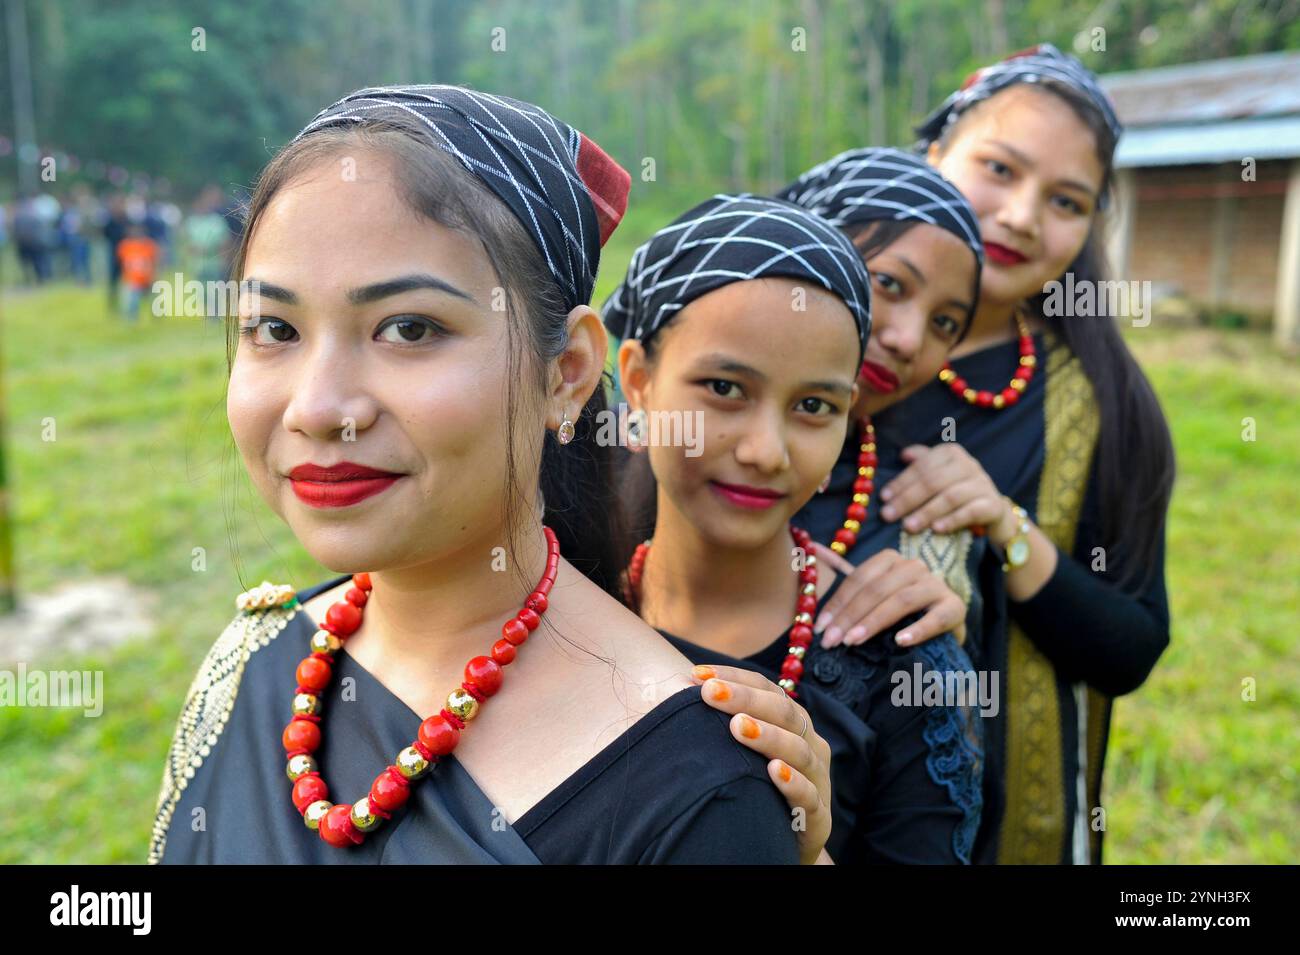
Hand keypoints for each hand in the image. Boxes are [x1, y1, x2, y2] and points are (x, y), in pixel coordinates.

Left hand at [690, 664, 832, 864]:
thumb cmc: (760, 786)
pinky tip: (773, 771)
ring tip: (739, 727)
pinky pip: (808, 796)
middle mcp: (809, 744)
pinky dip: (792, 782)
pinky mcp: (818, 816)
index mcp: (791, 723)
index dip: (735, 677)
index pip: (766, 689)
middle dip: (746, 699)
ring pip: (798, 750)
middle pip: (783, 712)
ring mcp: (817, 779)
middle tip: (712, 693)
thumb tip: (684, 687)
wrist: (785, 839)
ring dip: (768, 736)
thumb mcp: (746, 752)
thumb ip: (725, 723)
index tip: (698, 675)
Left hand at [810, 543, 965, 647]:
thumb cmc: (901, 611)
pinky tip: (901, 642)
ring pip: (900, 600)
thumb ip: (846, 574)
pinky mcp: (955, 607)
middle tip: (833, 641)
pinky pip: (936, 618)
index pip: (858, 579)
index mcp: (890, 560)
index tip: (820, 628)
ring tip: (854, 641)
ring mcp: (936, 585)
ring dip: (874, 622)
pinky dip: (917, 629)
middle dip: (850, 616)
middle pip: (876, 589)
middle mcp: (914, 567)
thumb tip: (812, 549)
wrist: (943, 627)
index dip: (837, 603)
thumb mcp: (874, 593)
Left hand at [878, 444, 1011, 538]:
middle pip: (933, 481)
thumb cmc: (958, 490)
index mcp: (951, 453)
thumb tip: (903, 455)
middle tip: (888, 515)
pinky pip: (971, 512)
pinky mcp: (993, 505)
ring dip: (926, 512)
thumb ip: (922, 463)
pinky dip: (952, 520)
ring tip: (908, 526)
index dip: (901, 482)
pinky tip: (935, 530)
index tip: (884, 498)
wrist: (993, 510)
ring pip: (950, 497)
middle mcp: (969, 464)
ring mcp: (983, 484)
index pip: (922, 466)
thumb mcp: (940, 474)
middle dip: (908, 499)